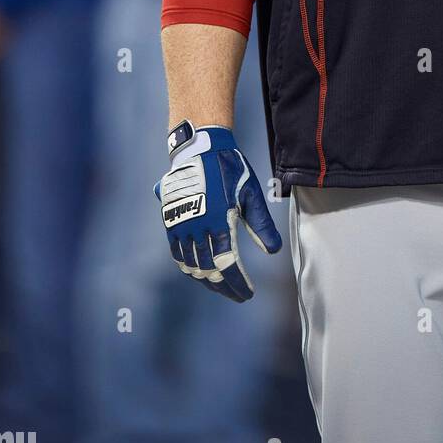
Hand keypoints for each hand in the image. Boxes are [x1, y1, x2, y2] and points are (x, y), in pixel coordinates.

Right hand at [155, 121, 281, 301]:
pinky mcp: (170, 221)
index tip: (247, 294)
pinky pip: (177, 253)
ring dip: (207, 279)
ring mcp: (180, 224)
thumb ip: (261, 224)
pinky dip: (189, 266)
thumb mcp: (251, 194)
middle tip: (238, 294)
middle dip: (224, 286)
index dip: (237, 283)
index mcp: (217, 220)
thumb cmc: (230, 170)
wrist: (200, 148)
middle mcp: (195, 226)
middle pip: (208, 269)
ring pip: (191, 264)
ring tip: (222, 285)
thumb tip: (272, 251)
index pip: (227, 263)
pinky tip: (200, 271)